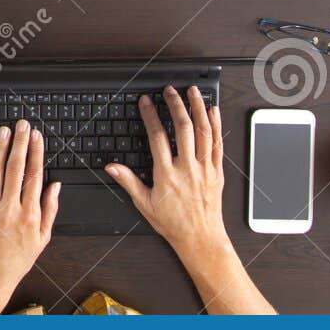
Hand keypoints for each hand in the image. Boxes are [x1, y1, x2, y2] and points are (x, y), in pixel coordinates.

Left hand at [0, 120, 60, 313]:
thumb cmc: (18, 257)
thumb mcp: (43, 238)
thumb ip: (50, 209)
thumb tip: (55, 186)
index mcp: (30, 215)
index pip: (34, 175)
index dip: (36, 152)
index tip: (37, 136)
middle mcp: (10, 209)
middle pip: (15, 168)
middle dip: (19, 143)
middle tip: (21, 125)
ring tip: (4, 131)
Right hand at [105, 86, 225, 253]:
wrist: (201, 238)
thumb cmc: (174, 223)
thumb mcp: (144, 204)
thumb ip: (128, 181)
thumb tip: (111, 166)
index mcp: (167, 174)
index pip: (157, 136)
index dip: (151, 115)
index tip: (146, 102)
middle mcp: (187, 168)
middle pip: (183, 128)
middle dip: (176, 105)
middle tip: (170, 91)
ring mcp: (205, 168)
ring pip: (204, 131)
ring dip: (198, 108)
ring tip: (193, 92)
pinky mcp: (217, 172)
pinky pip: (218, 144)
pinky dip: (217, 125)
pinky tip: (214, 111)